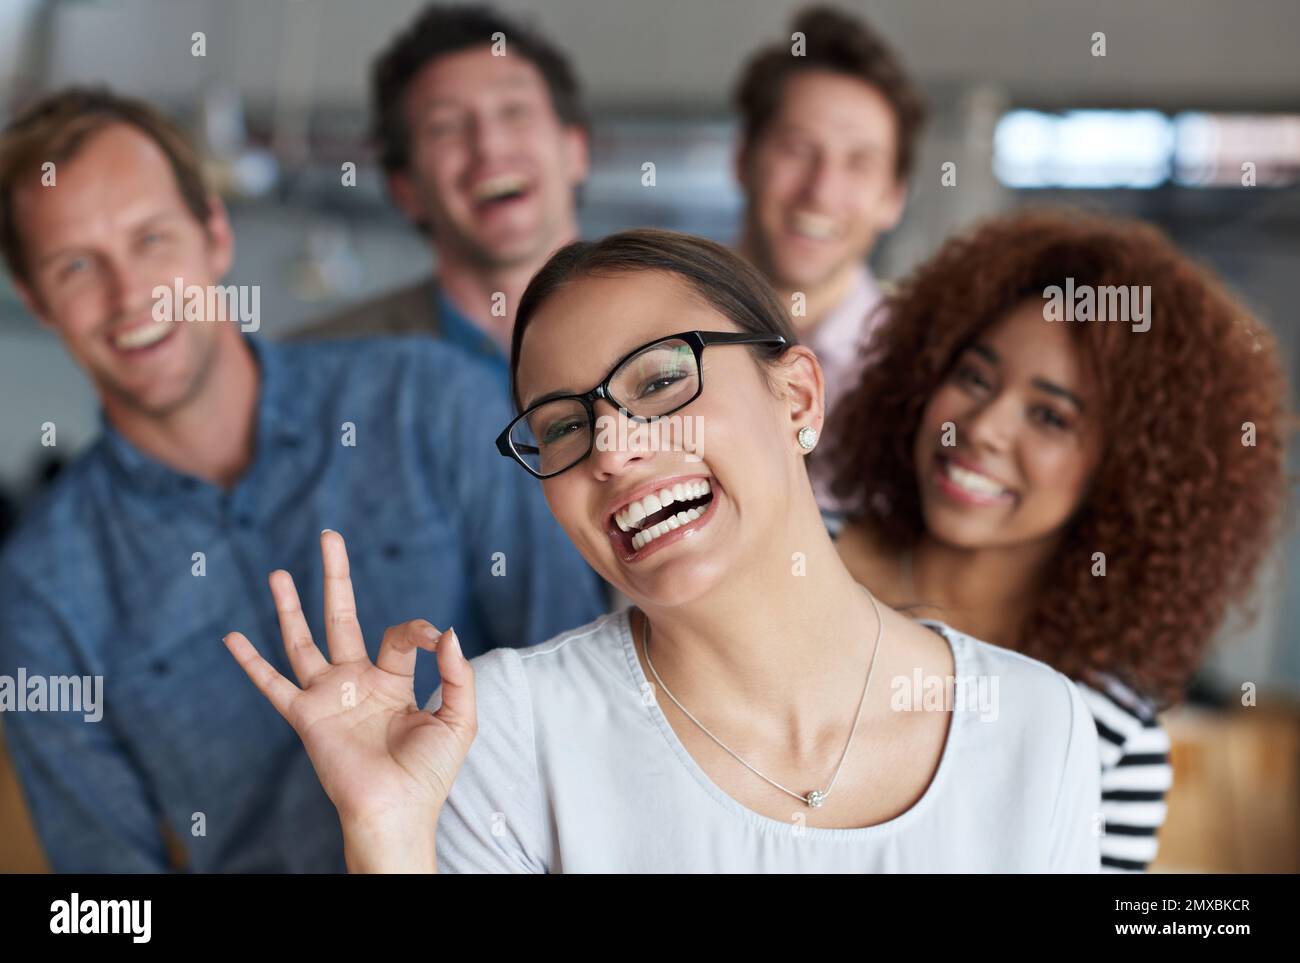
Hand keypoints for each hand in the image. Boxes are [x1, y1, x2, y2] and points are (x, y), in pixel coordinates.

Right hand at [222, 530, 475, 869]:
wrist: (398, 812)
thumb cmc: (430, 773)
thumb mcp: (458, 718)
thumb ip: (455, 673)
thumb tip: (446, 630)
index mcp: (393, 681)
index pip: (399, 635)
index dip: (417, 629)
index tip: (432, 638)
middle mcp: (356, 682)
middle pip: (341, 617)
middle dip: (336, 577)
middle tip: (329, 537)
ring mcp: (329, 697)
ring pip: (303, 641)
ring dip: (289, 607)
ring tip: (278, 572)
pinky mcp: (308, 716)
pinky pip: (273, 685)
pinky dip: (251, 663)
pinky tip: (232, 637)